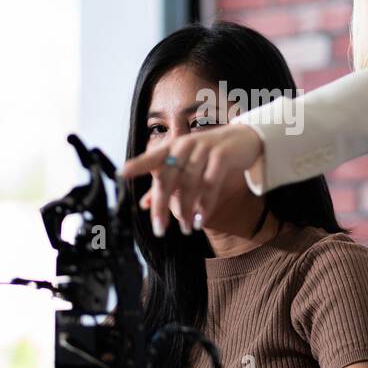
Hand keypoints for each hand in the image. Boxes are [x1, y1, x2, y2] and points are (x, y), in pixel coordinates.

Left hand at [120, 123, 264, 237]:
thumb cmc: (209, 154)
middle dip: (162, 205)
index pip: (152, 157)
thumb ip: (166, 183)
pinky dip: (205, 204)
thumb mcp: (186, 164)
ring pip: (190, 184)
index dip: (138, 164)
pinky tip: (201, 219)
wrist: (244, 137)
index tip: (122, 173)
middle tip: (159, 229)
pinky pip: (211, 184)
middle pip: (169, 178)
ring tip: (185, 229)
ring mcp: (204, 149)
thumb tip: (143, 204)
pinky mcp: (222, 156)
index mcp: (172, 147)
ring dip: (187, 210)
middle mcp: (185, 146)